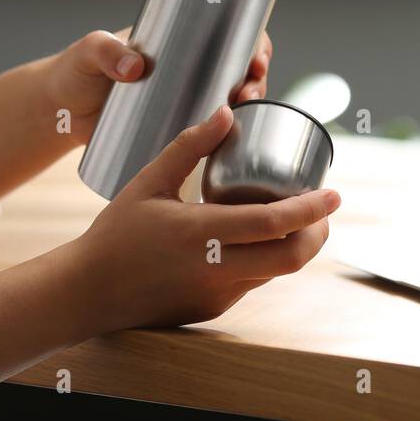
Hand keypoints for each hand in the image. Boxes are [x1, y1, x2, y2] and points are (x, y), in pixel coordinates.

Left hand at [44, 28, 272, 145]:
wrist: (56, 114)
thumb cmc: (73, 73)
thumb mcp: (88, 53)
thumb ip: (105, 51)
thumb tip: (135, 64)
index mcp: (176, 42)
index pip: (227, 35)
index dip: (252, 44)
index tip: (256, 59)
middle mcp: (188, 70)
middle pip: (238, 70)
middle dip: (255, 80)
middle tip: (247, 93)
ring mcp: (183, 100)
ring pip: (230, 101)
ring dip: (248, 110)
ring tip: (240, 119)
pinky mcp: (174, 129)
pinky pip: (211, 131)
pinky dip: (228, 136)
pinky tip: (235, 145)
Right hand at [68, 105, 340, 330]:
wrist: (85, 293)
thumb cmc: (115, 234)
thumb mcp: (149, 181)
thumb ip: (190, 146)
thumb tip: (226, 111)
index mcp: (200, 233)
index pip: (273, 224)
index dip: (312, 210)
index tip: (334, 193)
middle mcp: (215, 269)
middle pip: (292, 258)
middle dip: (318, 233)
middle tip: (324, 209)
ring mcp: (217, 294)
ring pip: (276, 272)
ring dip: (295, 246)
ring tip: (298, 218)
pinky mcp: (214, 309)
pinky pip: (253, 282)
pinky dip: (266, 260)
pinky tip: (261, 239)